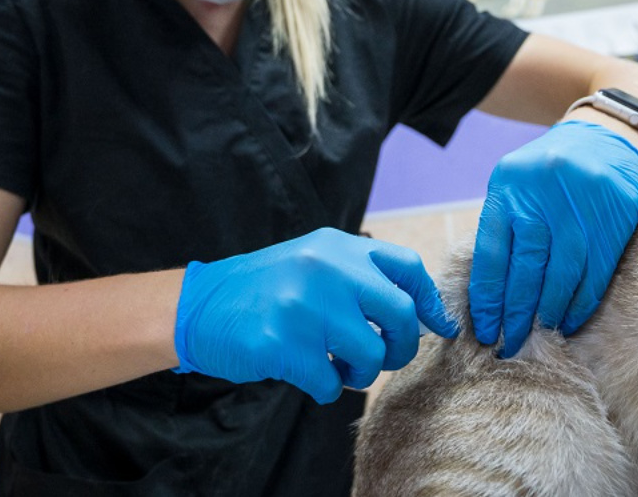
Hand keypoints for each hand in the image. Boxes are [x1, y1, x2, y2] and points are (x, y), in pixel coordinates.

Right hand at [174, 228, 458, 403]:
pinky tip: (308, 376)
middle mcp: (325, 270)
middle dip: (401, 346)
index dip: (430, 301)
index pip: (406, 268)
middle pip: (399, 314)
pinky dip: (327, 389)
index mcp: (337, 247)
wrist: (198, 307)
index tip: (439, 326)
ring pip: (371, 355)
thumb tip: (421, 314)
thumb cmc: (264, 291)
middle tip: (386, 357)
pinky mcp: (284, 345)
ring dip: (361, 374)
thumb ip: (360, 278)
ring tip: (338, 368)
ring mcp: (305, 306)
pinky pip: (333, 384)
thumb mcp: (313, 263)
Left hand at [470, 120, 637, 357]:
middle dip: (515, 313)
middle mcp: (543, 193)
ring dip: (549, 312)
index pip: (492, 253)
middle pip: (526, 268)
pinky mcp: (615, 214)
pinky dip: (580, 302)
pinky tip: (569, 320)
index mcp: (509, 185)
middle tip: (509, 344)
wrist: (605, 134)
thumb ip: (504, 228)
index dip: (487, 297)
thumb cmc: (548, 170)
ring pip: (562, 274)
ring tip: (538, 336)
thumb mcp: (516, 185)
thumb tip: (489, 297)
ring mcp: (581, 203)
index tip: (484, 329)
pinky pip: (595, 271)